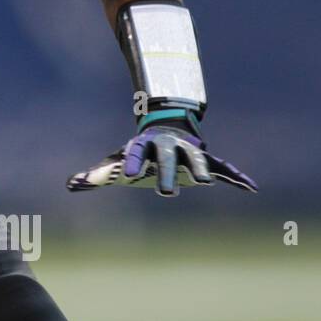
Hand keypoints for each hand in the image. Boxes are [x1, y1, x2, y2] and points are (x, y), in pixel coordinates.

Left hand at [67, 122, 258, 196]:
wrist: (166, 127)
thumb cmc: (137, 152)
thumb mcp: (116, 163)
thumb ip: (96, 175)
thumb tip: (70, 186)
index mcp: (143, 146)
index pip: (134, 154)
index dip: (131, 163)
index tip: (127, 175)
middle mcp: (168, 146)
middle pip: (167, 158)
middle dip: (167, 173)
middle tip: (166, 193)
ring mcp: (190, 150)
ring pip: (197, 158)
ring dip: (201, 169)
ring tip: (206, 182)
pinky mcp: (208, 159)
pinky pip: (224, 167)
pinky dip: (236, 176)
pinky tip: (249, 187)